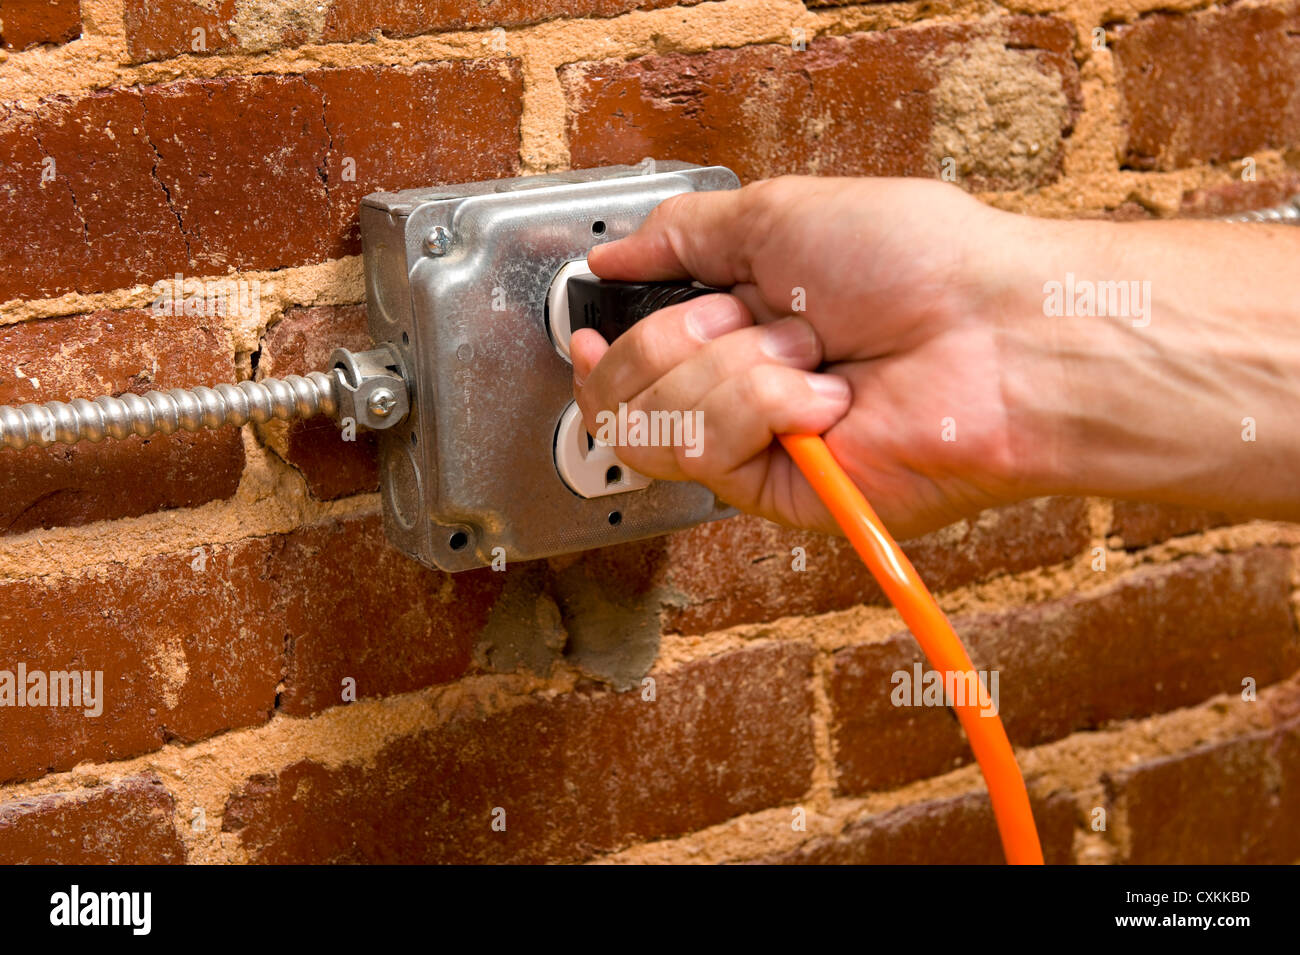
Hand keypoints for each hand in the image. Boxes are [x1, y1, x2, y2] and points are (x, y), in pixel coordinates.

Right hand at [571, 176, 1045, 538]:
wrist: (995, 336)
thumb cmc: (920, 264)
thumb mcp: (779, 214)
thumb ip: (682, 234)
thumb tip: (612, 253)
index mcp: (736, 321)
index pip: (626, 354)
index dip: (599, 346)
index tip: (586, 326)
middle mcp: (738, 387)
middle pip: (619, 390)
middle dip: (678, 338)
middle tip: (752, 317)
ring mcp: (756, 444)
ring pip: (653, 420)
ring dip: (733, 370)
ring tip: (812, 357)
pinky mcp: (776, 492)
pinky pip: (706, 451)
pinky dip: (763, 407)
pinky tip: (825, 402)